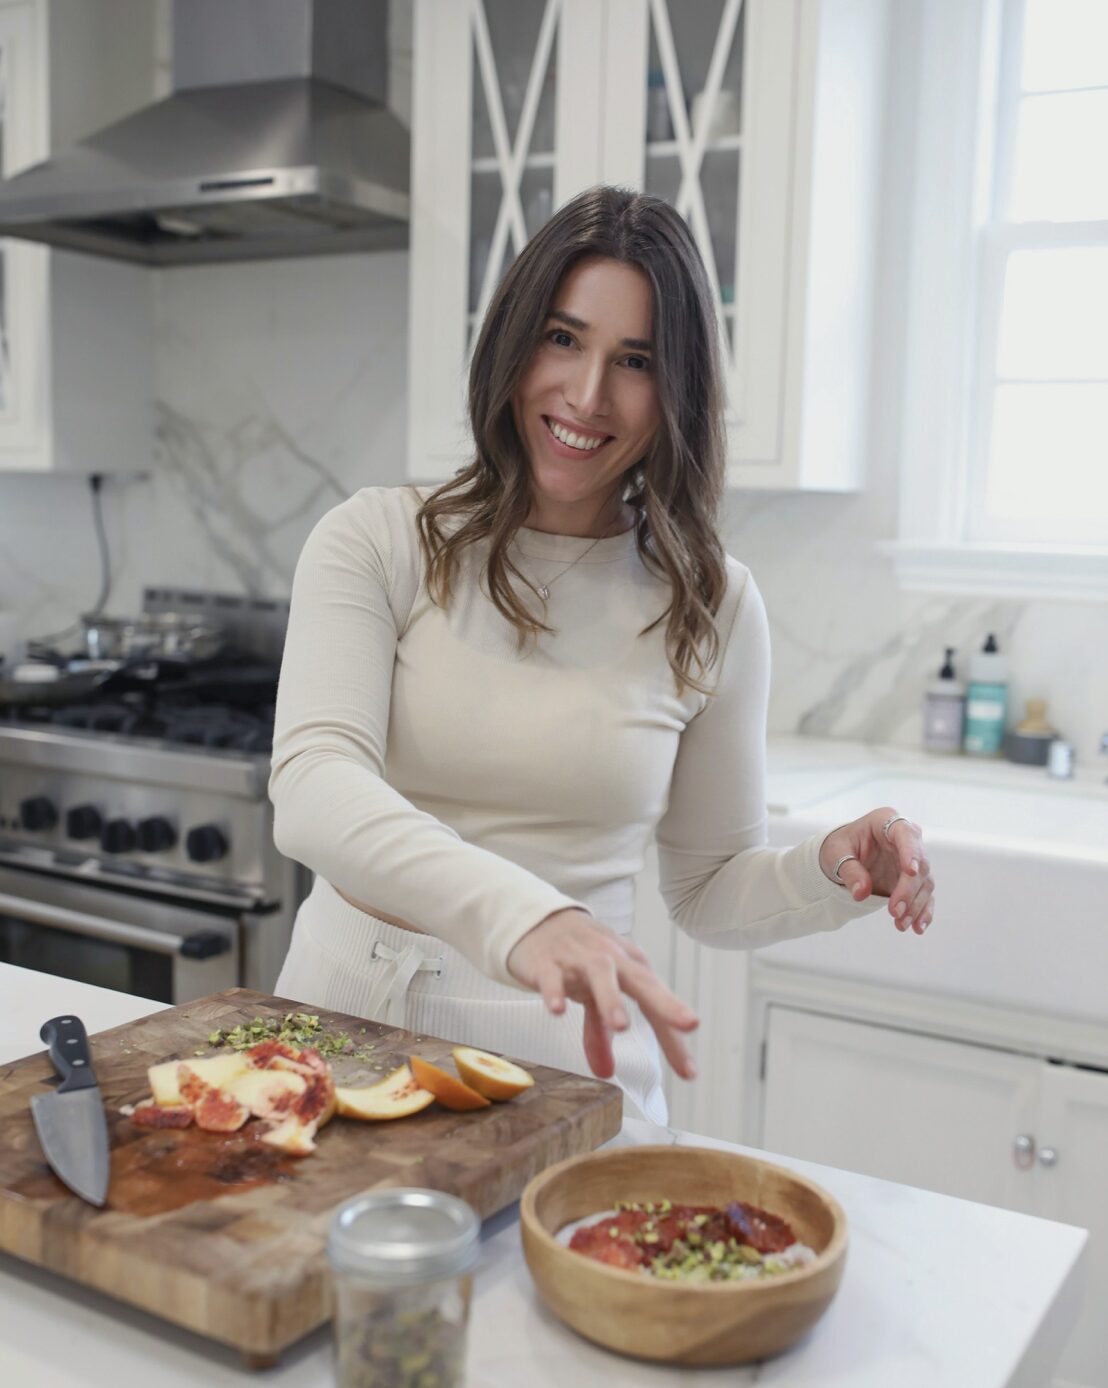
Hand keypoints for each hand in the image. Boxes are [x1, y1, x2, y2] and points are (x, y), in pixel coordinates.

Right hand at [507, 908, 698, 1081]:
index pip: (656, 1001)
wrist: (537, 921)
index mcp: (629, 966)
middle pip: (640, 979)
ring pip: (601, 973)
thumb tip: (606, 1072)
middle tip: (688, 1024)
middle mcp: (611, 958)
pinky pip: (553, 976)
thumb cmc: (577, 957)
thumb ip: (600, 1030)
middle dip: (665, 1002)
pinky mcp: (548, 961)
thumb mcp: (592, 993)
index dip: (672, 1036)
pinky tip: (556, 1010)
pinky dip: (555, 991)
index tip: (689, 1071)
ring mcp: (579, 957)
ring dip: (612, 998)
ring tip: (621, 1026)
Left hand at [818, 808, 934, 934]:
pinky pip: (925, 895)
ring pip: (924, 882)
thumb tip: (861, 892)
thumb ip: (849, 870)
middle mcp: (905, 838)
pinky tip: (917, 927)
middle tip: (894, 911)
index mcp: (886, 821)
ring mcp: (913, 859)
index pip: (905, 834)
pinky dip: (923, 912)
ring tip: (901, 924)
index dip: (911, 852)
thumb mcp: (835, 854)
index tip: (911, 871)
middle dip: (908, 889)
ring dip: (915, 905)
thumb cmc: (839, 847)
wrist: (842, 857)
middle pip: (919, 863)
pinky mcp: (914, 880)